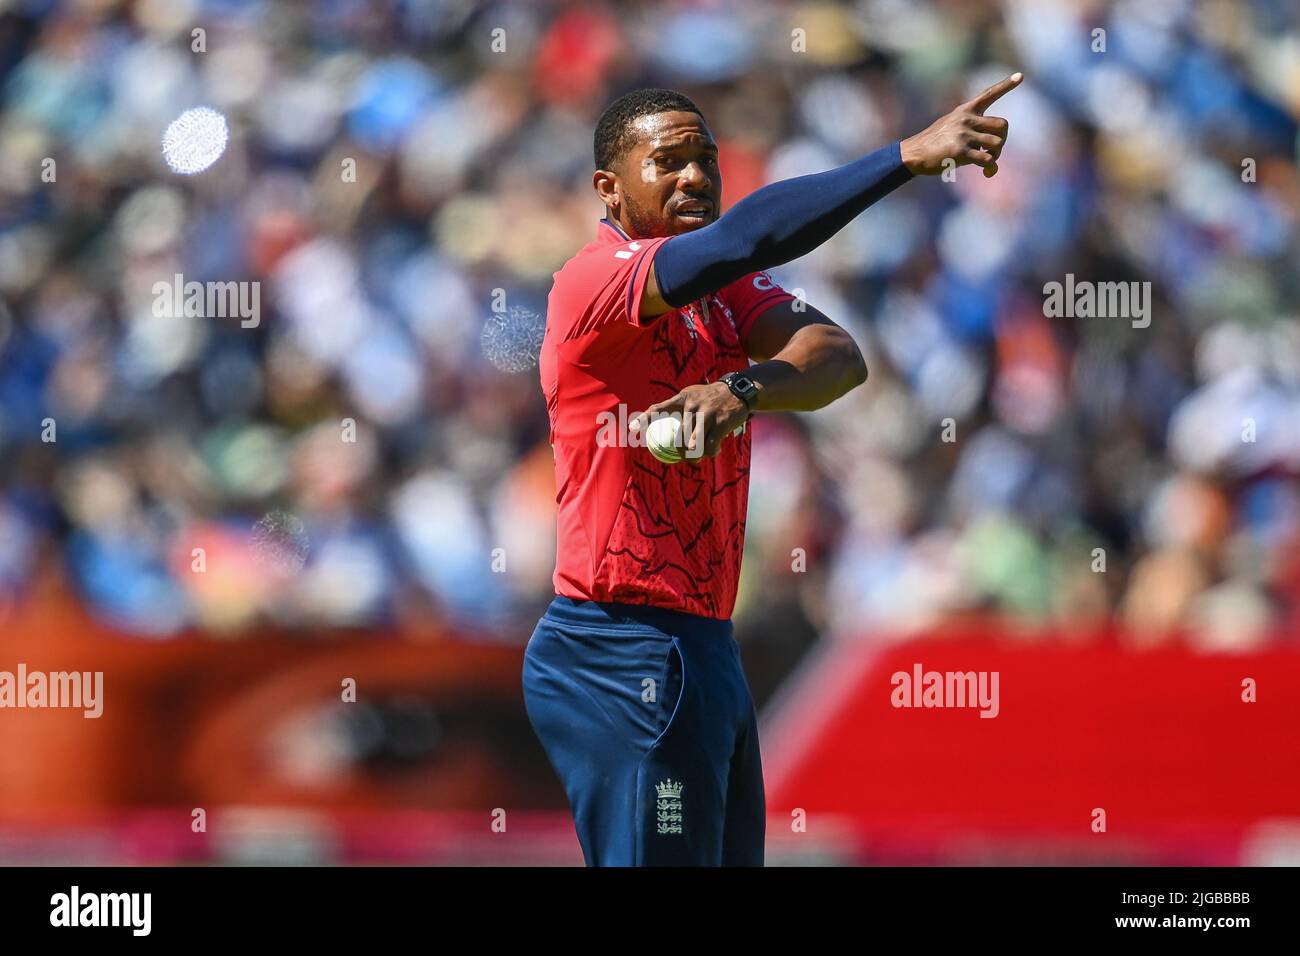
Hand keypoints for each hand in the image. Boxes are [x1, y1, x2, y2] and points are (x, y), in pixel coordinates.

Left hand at [630, 382, 747, 459]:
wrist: (739, 390)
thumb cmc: (710, 397)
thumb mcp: (693, 396)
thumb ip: (679, 409)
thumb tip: (660, 429)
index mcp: (682, 398)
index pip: (659, 408)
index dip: (644, 419)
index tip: (632, 429)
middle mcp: (693, 405)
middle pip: (679, 435)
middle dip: (679, 451)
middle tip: (682, 455)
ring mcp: (707, 413)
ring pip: (695, 444)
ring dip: (694, 456)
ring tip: (695, 459)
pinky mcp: (721, 422)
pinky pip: (711, 445)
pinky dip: (711, 452)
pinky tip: (713, 452)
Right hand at [900, 72, 1021, 177]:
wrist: (913, 154)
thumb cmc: (933, 143)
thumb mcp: (950, 125)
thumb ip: (970, 127)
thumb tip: (991, 146)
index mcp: (965, 110)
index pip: (989, 94)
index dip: (1006, 85)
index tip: (1020, 76)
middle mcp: (966, 119)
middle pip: (1002, 125)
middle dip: (1002, 140)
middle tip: (992, 151)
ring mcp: (963, 135)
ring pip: (997, 144)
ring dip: (996, 156)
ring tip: (986, 162)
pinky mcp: (960, 151)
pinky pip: (987, 160)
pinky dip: (992, 168)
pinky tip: (987, 173)